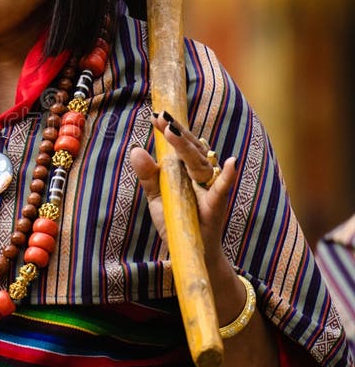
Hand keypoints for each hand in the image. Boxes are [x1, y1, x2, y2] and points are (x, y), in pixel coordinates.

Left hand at [129, 111, 236, 266]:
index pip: (179, 145)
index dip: (169, 129)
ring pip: (201, 163)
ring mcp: (210, 188)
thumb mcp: (156, 197)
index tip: (155, 115)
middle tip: (162, 118)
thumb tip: (136, 150)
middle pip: (191, 149)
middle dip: (177, 133)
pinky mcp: (216, 206)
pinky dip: (228, 176)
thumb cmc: (175, 221)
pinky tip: (231, 162)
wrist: (189, 251)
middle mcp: (200, 174)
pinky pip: (222, 189)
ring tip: (174, 132)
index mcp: (186, 169)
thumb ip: (148, 175)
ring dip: (189, 148)